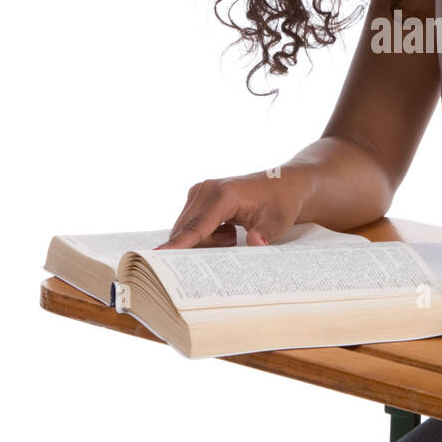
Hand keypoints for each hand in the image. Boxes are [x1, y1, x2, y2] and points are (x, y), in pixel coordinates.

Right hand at [154, 171, 309, 248]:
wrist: (284, 184)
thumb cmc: (281, 202)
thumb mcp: (277, 222)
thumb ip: (264, 235)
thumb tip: (256, 245)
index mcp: (223, 194)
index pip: (196, 227)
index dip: (178, 245)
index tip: (157, 256)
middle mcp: (205, 189)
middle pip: (187, 232)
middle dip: (202, 248)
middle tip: (230, 244)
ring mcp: (199, 192)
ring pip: (187, 231)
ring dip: (207, 241)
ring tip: (234, 233)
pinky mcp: (197, 197)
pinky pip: (191, 226)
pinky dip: (206, 235)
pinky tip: (229, 229)